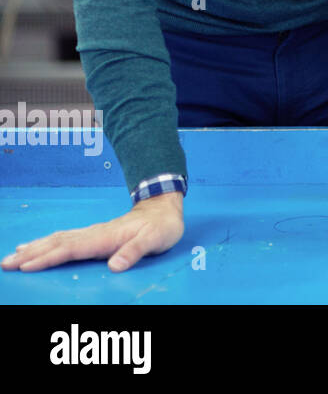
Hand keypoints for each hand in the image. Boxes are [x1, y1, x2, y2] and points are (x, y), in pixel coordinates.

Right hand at [1, 191, 183, 273]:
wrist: (165, 208)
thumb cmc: (161, 226)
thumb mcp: (154, 240)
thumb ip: (134, 252)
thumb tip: (114, 266)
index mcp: (104, 237)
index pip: (70, 249)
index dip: (48, 258)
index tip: (26, 266)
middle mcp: (94, 234)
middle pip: (56, 244)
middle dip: (30, 254)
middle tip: (5, 263)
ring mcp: (92, 233)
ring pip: (57, 240)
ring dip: (34, 248)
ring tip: (12, 256)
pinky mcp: (94, 234)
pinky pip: (64, 239)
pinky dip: (46, 243)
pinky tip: (35, 246)